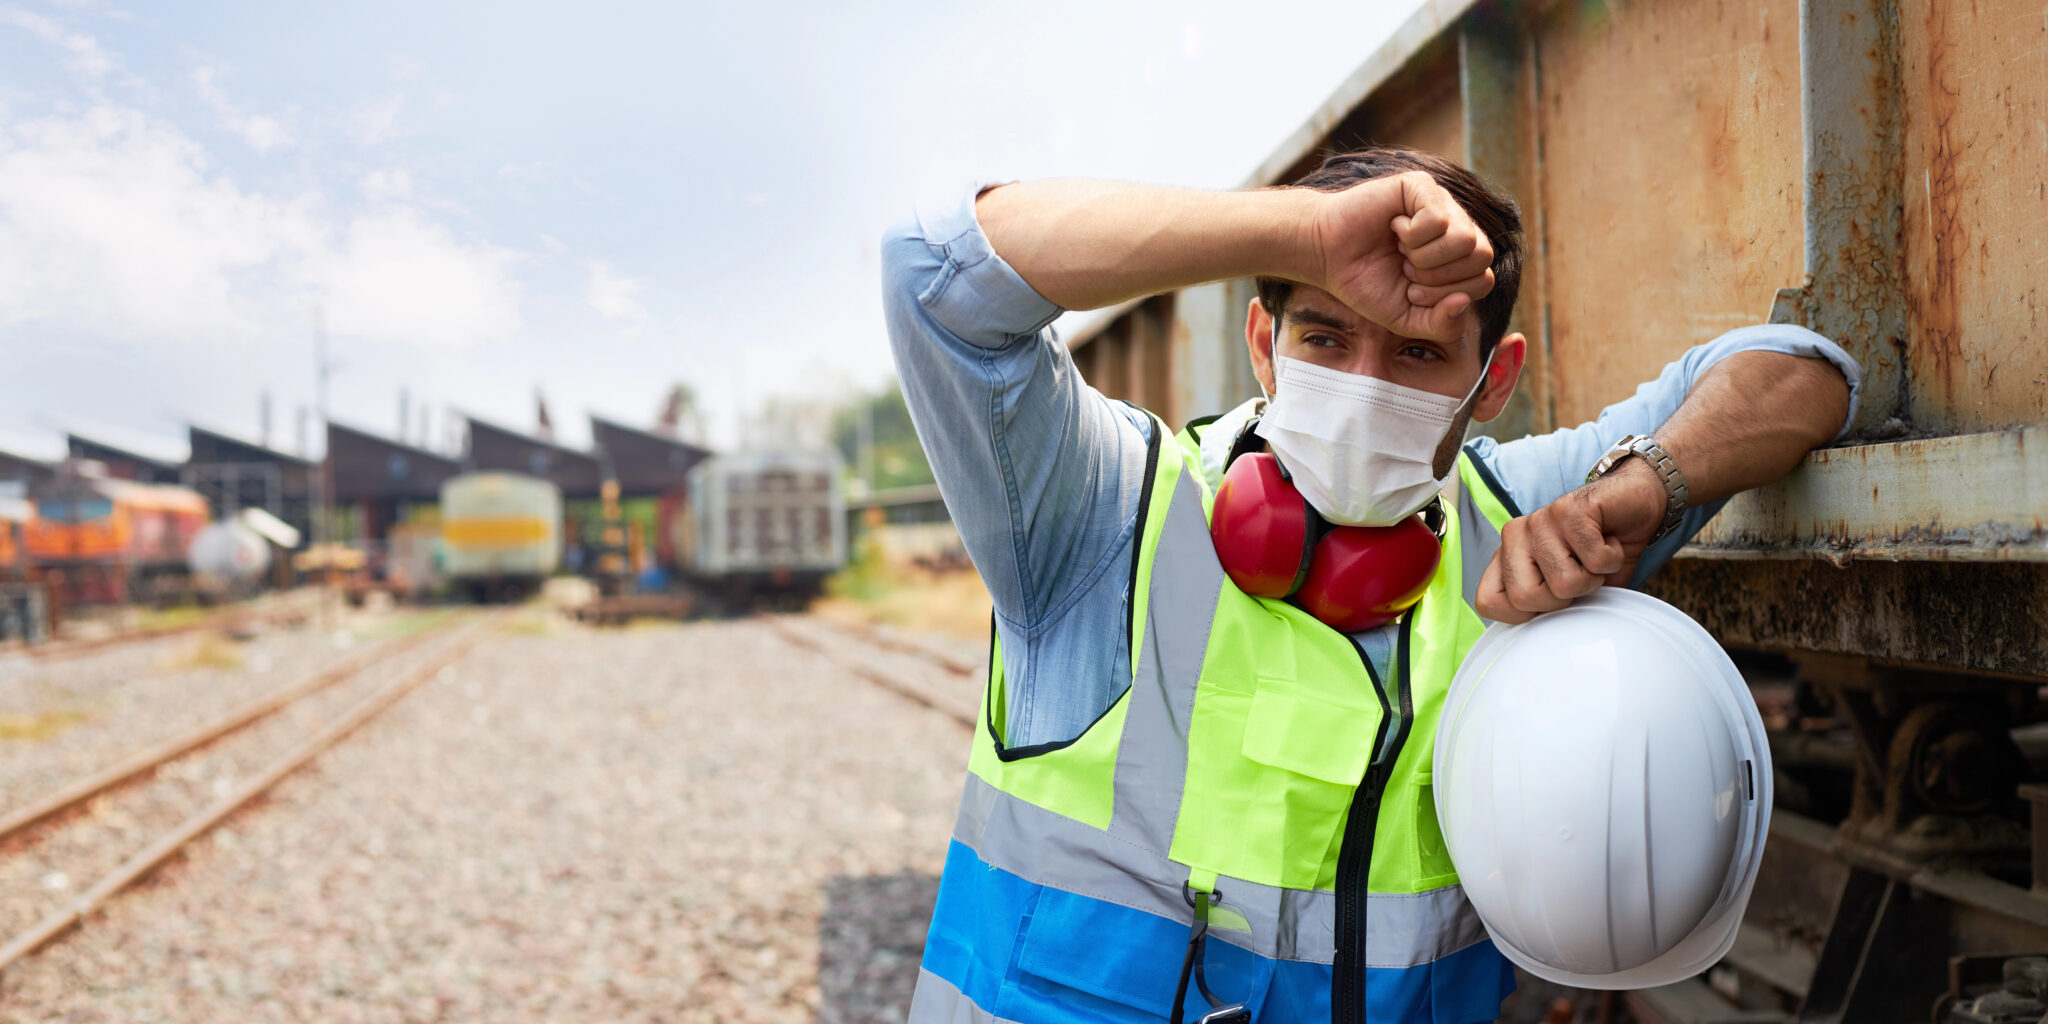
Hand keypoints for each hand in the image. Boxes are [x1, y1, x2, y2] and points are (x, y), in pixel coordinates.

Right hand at [1307, 171, 1494, 342]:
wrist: (1325, 257)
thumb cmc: (1365, 283)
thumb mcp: (1408, 318)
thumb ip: (1442, 325)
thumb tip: (1463, 302)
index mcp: (1459, 258)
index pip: (1483, 280)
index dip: (1446, 294)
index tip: (1411, 290)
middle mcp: (1457, 226)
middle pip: (1481, 256)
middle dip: (1438, 277)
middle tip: (1406, 270)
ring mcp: (1442, 203)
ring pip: (1465, 238)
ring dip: (1424, 256)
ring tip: (1400, 249)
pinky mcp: (1422, 185)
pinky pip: (1438, 218)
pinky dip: (1411, 234)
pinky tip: (1392, 228)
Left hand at [1475, 458, 1668, 623]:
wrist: (1635, 503)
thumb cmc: (1602, 551)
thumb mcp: (1573, 589)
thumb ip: (1550, 609)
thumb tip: (1541, 640)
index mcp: (1507, 556)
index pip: (1487, 602)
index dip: (1525, 615)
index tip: (1554, 599)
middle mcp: (1515, 535)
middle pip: (1525, 599)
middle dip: (1566, 598)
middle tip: (1581, 573)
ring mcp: (1539, 520)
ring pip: (1564, 583)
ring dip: (1594, 577)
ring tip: (1596, 555)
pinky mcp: (1568, 509)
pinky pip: (1594, 560)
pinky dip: (1613, 558)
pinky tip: (1609, 539)